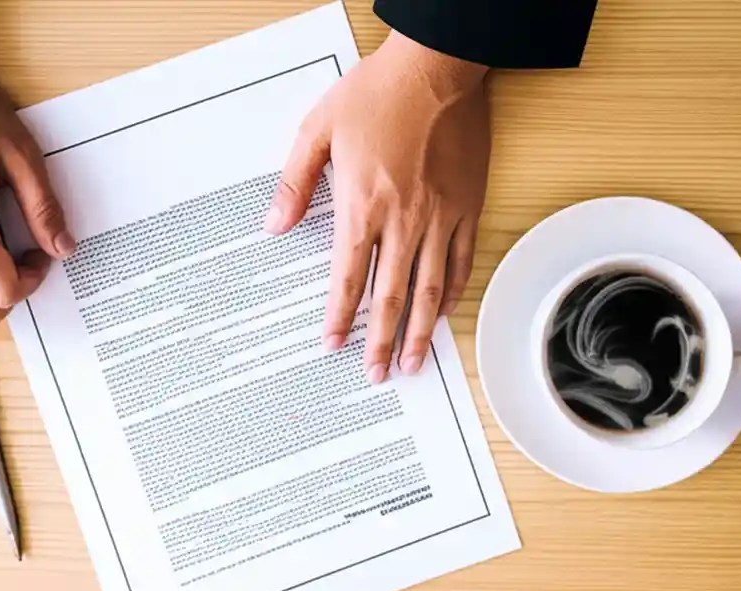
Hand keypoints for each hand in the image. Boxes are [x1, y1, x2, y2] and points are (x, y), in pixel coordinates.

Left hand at [265, 30, 490, 382]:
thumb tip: (273, 225)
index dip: (339, 317)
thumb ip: (294, 182)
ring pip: (431, 290)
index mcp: (362, 205)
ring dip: (419, 332)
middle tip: (376, 374)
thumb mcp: (317, 130)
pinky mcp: (467, 207)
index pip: (348, 277)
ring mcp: (440, 217)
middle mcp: (403, 220)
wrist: (436, 67)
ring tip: (413, 363)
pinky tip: (443, 315)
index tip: (333, 345)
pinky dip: (453, 293)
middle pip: (390, 296)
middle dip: (380, 341)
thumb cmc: (377, 93)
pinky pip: (462, 262)